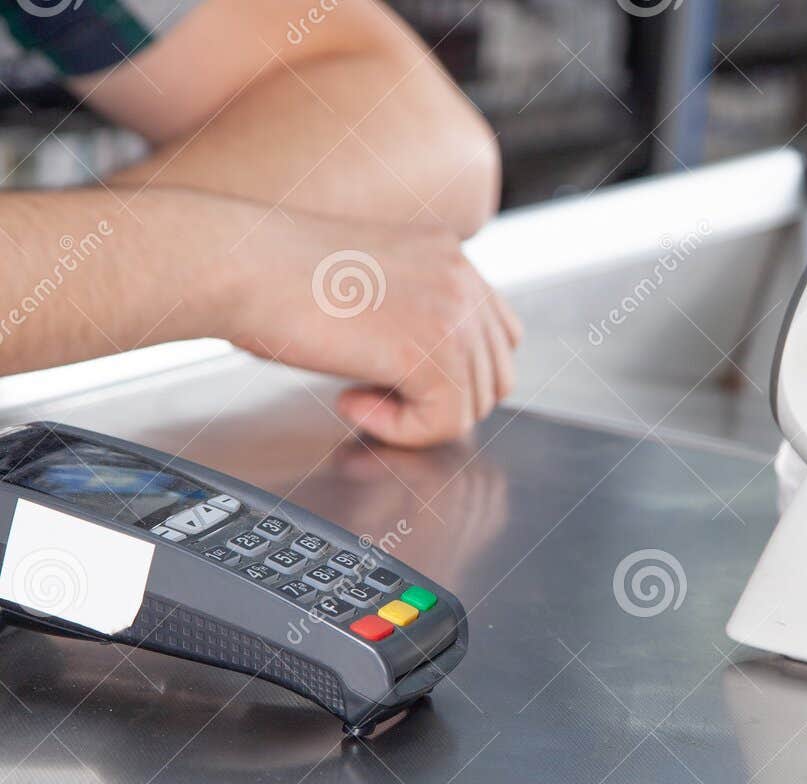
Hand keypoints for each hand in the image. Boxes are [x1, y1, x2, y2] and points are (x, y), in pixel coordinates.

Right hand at [231, 213, 522, 447]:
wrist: (238, 262)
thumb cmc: (274, 274)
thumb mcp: (366, 283)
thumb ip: (411, 315)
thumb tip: (424, 374)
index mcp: (449, 257)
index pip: (497, 334)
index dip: (454, 372)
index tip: (397, 378)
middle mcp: (462, 279)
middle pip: (495, 374)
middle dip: (441, 399)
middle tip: (378, 395)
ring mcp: (454, 313)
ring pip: (473, 403)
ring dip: (417, 416)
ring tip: (358, 395)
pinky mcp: (430, 352)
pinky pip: (445, 422)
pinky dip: (401, 431)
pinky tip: (351, 401)